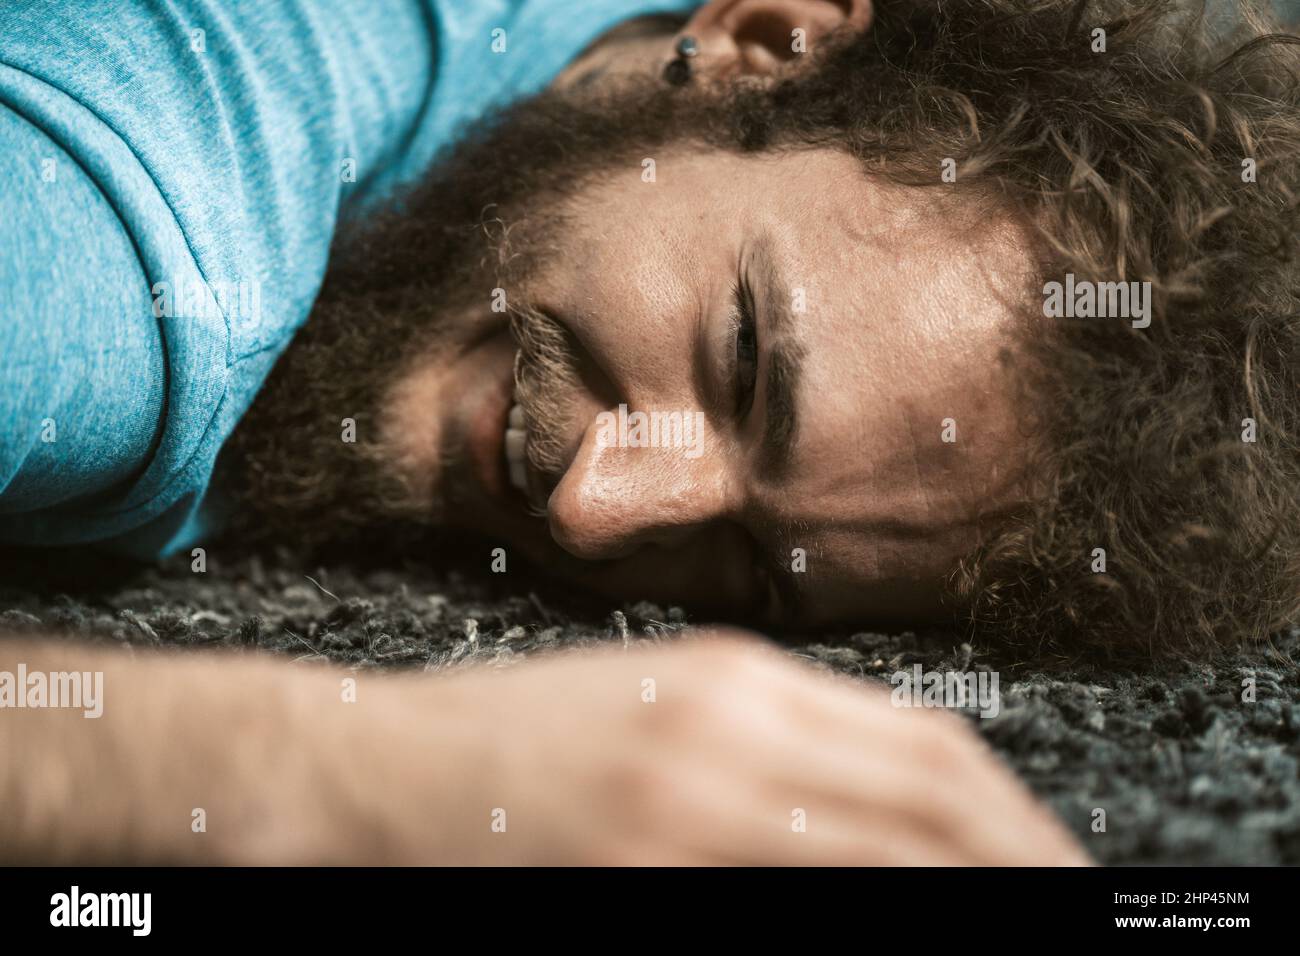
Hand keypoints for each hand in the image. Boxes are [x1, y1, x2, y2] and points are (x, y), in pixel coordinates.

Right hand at [296, 633, 1089, 864]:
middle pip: (930, 799)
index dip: (1012, 815)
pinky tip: (901, 922)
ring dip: (966, 884)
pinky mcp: (642, 868)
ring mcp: (683, 805)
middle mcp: (725, 730)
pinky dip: (868, 905)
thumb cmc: (508, 742)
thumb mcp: (655, 705)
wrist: (369, 767)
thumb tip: (886, 802)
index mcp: (735, 677)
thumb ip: (769, 741)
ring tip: (1030, 915)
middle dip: (1020, 856)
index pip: (925, 746)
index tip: (1052, 858)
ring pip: (883, 848)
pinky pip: (798, 892)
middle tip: (1076, 897)